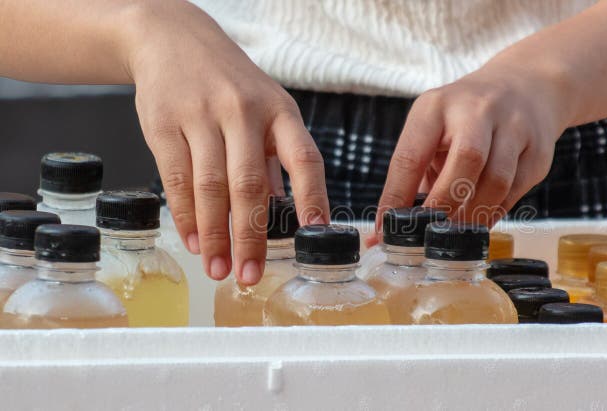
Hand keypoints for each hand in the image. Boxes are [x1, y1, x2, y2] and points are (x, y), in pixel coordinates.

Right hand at [125, 1, 328, 284]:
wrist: (172, 39)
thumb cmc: (230, 84)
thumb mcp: (266, 108)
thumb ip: (275, 159)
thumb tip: (285, 214)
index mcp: (280, 111)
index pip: (305, 158)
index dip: (313, 198)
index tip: (317, 234)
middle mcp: (244, 111)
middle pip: (249, 184)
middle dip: (250, 236)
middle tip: (250, 274)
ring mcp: (202, 115)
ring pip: (210, 187)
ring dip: (215, 235)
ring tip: (219, 268)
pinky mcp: (164, 122)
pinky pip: (176, 179)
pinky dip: (186, 216)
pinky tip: (193, 241)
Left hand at [376, 59, 573, 232]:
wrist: (525, 87)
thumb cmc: (465, 119)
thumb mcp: (434, 129)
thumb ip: (414, 175)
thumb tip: (386, 231)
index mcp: (436, 106)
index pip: (411, 155)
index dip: (397, 197)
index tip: (388, 230)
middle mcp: (477, 110)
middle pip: (466, 160)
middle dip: (445, 204)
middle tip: (430, 234)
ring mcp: (514, 126)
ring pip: (497, 180)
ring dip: (474, 214)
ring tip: (456, 235)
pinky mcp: (538, 149)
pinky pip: (515, 191)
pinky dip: (494, 213)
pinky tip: (479, 222)